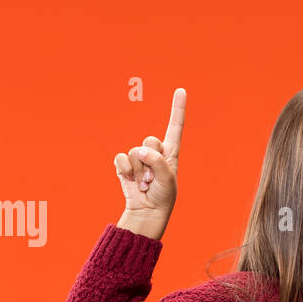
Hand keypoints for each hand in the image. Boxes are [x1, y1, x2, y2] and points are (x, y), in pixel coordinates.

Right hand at [114, 87, 185, 221]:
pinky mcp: (124, 164)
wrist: (147, 211)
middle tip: (153, 179)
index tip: (181, 90)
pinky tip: (130, 180)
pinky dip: (125, 170)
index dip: (177, 109)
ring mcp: (139, 157)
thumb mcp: (167, 179)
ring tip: (144, 183)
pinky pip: (121, 158)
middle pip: (150, 140)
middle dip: (151, 161)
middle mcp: (155, 152)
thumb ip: (157, 162)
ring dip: (139, 171)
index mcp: (170, 152)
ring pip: (135, 152)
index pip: (175, 127)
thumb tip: (140, 151)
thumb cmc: (162, 196)